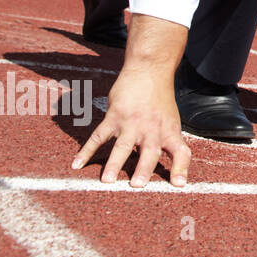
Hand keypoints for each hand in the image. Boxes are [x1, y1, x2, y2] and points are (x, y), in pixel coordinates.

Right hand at [71, 66, 190, 186]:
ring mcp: (132, 123)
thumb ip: (166, 141)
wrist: (149, 71)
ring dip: (114, 163)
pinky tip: (76, 164)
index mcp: (169, 131)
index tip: (179, 185)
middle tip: (137, 185)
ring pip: (123, 146)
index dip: (181, 168)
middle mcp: (152, 129)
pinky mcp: (114, 117)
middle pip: (150, 151)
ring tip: (107, 180)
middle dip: (144, 169)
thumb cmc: (161, 100)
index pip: (180, 152)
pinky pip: (98, 137)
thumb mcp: (170, 120)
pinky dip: (86, 151)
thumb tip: (170, 166)